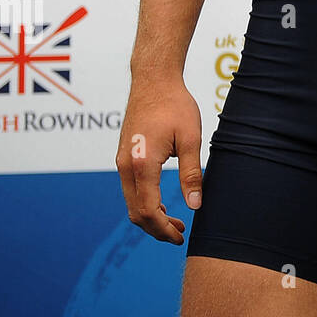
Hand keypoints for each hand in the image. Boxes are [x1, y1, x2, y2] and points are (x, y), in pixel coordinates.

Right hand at [116, 76, 203, 243]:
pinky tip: (162, 205)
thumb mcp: (190, 138)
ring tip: (175, 223)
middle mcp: (126, 167)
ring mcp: (122, 162)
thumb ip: (192, 173)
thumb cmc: (175, 105)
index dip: (164, 229)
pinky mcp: (124, 158)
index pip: (148, 210)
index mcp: (142, 164)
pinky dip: (144, 204)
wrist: (153, 80)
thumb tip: (195, 205)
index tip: (180, 236)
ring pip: (131, 203)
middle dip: (156, 229)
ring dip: (150, 218)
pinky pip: (130, 190)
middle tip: (179, 234)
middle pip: (136, 212)